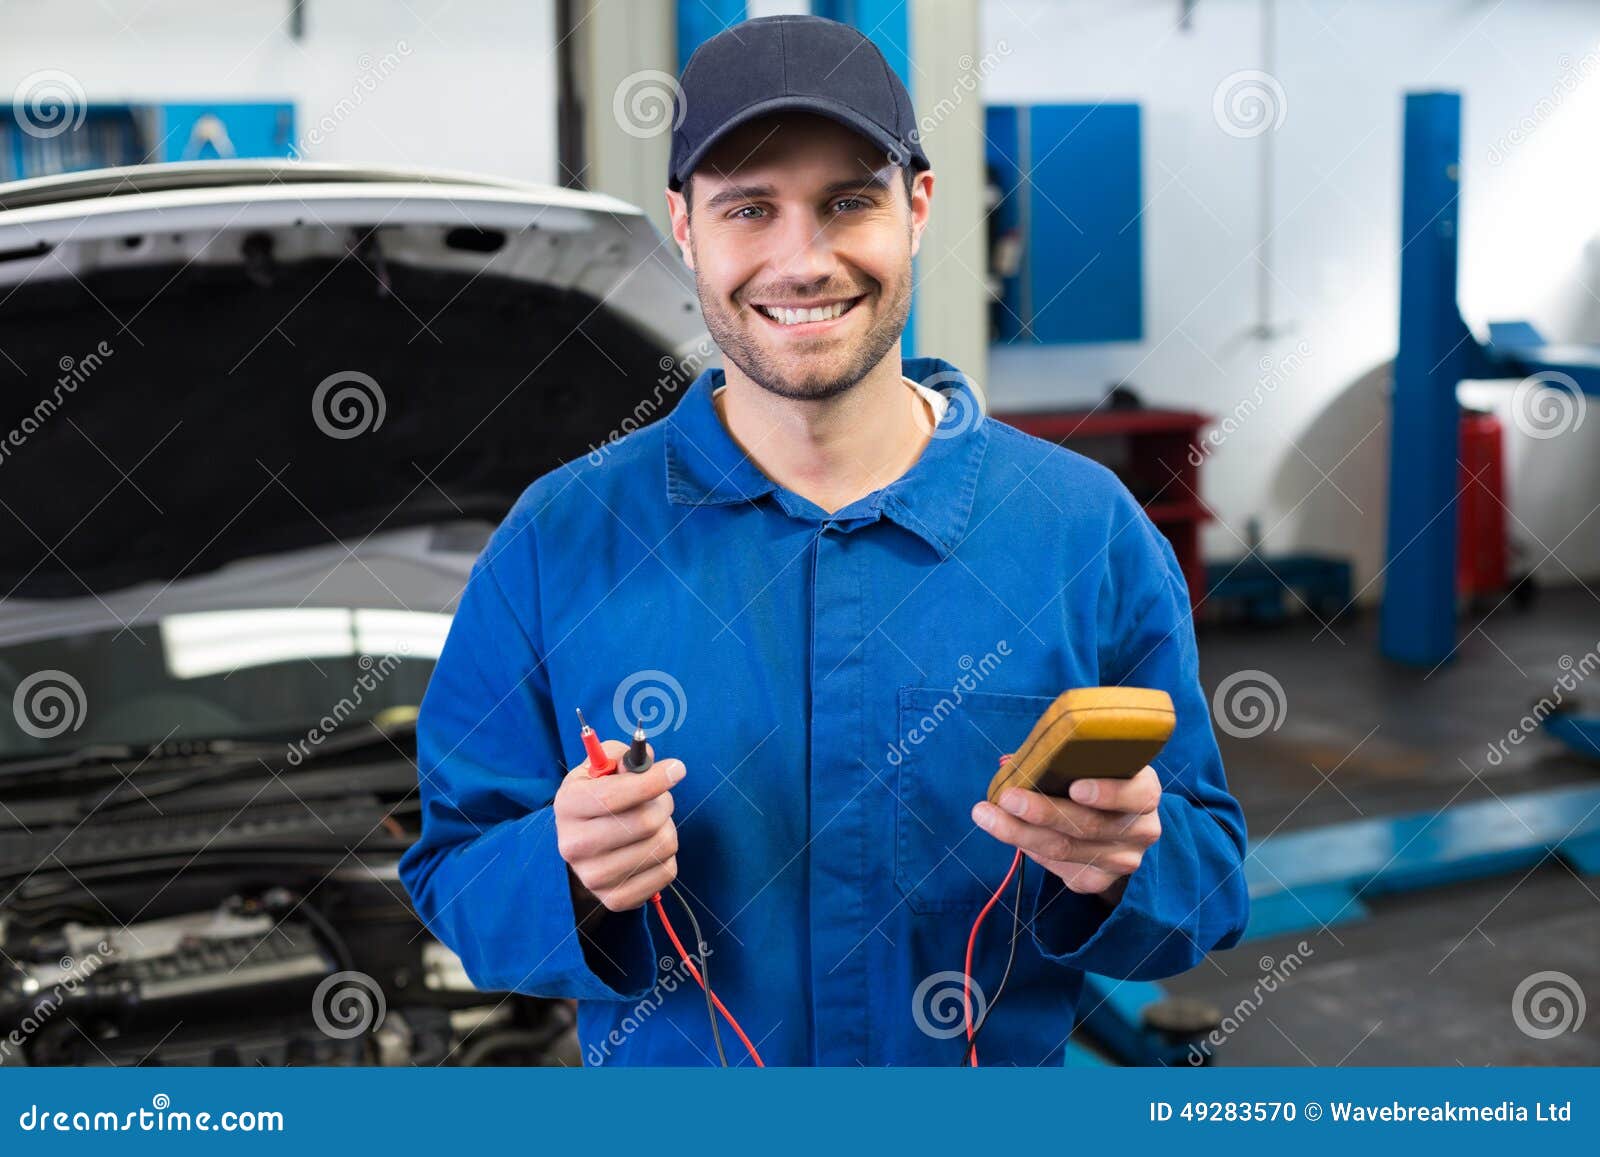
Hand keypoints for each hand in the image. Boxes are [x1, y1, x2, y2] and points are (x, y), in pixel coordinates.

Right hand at [554, 739, 683, 918]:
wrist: (583, 847)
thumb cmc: (598, 798)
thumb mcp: (601, 768)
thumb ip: (623, 756)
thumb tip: (649, 762)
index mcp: (567, 805)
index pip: (614, 795)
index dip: (652, 780)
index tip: (677, 769)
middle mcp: (573, 845)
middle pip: (644, 822)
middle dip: (663, 804)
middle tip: (660, 800)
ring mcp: (593, 877)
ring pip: (662, 845)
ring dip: (667, 828)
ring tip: (653, 824)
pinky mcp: (615, 899)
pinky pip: (667, 871)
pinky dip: (668, 855)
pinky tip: (650, 848)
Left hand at [971, 765, 1161, 899]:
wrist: (1119, 830)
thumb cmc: (1098, 783)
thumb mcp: (1095, 766)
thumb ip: (1066, 759)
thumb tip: (1012, 761)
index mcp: (1144, 792)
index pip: (1137, 794)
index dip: (1107, 792)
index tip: (1075, 787)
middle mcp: (1141, 830)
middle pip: (1088, 825)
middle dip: (1043, 811)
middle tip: (1007, 797)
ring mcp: (1122, 861)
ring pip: (1065, 850)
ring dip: (1019, 832)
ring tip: (987, 815)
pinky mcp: (1097, 881)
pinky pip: (1058, 867)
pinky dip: (1029, 848)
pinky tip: (1008, 832)